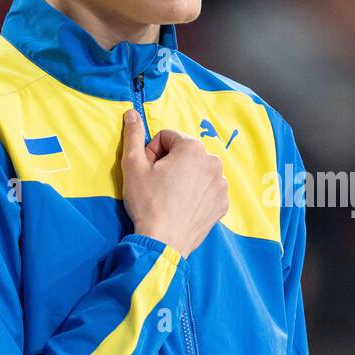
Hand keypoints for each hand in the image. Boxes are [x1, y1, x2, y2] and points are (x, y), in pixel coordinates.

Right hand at [121, 109, 227, 258]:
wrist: (163, 242)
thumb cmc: (148, 203)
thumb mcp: (133, 165)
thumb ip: (133, 135)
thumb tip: (131, 112)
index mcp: (193, 148)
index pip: (168, 137)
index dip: (152, 151)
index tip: (148, 170)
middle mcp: (213, 162)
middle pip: (185, 153)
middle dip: (170, 163)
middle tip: (158, 184)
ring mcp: (221, 184)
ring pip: (197, 171)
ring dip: (184, 177)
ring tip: (170, 197)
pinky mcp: (223, 203)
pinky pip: (208, 189)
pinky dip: (196, 194)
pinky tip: (183, 206)